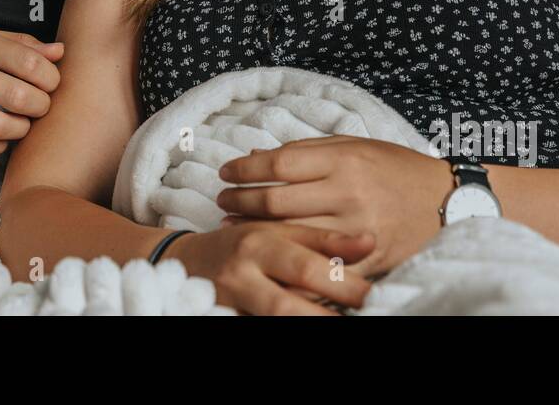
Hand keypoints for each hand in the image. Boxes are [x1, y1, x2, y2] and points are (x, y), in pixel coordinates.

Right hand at [162, 222, 375, 314]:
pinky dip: (280, 327)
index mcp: (259, 242)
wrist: (184, 263)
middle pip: (286, 304)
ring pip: (271, 320)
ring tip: (339, 324)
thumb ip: (323, 238)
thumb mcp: (277, 231)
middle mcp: (241, 274)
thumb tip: (371, 240)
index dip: (343, 283)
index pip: (306, 265)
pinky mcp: (223, 317)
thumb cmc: (242, 244)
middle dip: (324, 315)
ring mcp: (228, 302)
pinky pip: (255, 325)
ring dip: (306, 322)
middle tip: (364, 314)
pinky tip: (307, 324)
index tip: (373, 296)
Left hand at [216, 137, 452, 278]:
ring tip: (232, 223)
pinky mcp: (366, 258)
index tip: (226, 171)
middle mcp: (348, 193)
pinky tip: (267, 253)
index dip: (244, 168)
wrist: (447, 202)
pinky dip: (288, 259)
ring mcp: (356, 229)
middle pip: (276, 200)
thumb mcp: (354, 146)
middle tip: (222, 199)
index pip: (278, 163)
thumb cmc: (396, 168)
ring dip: (254, 229)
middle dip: (240, 200)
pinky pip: (318, 263)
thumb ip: (306, 151)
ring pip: (289, 233)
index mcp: (344, 160)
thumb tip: (256, 156)